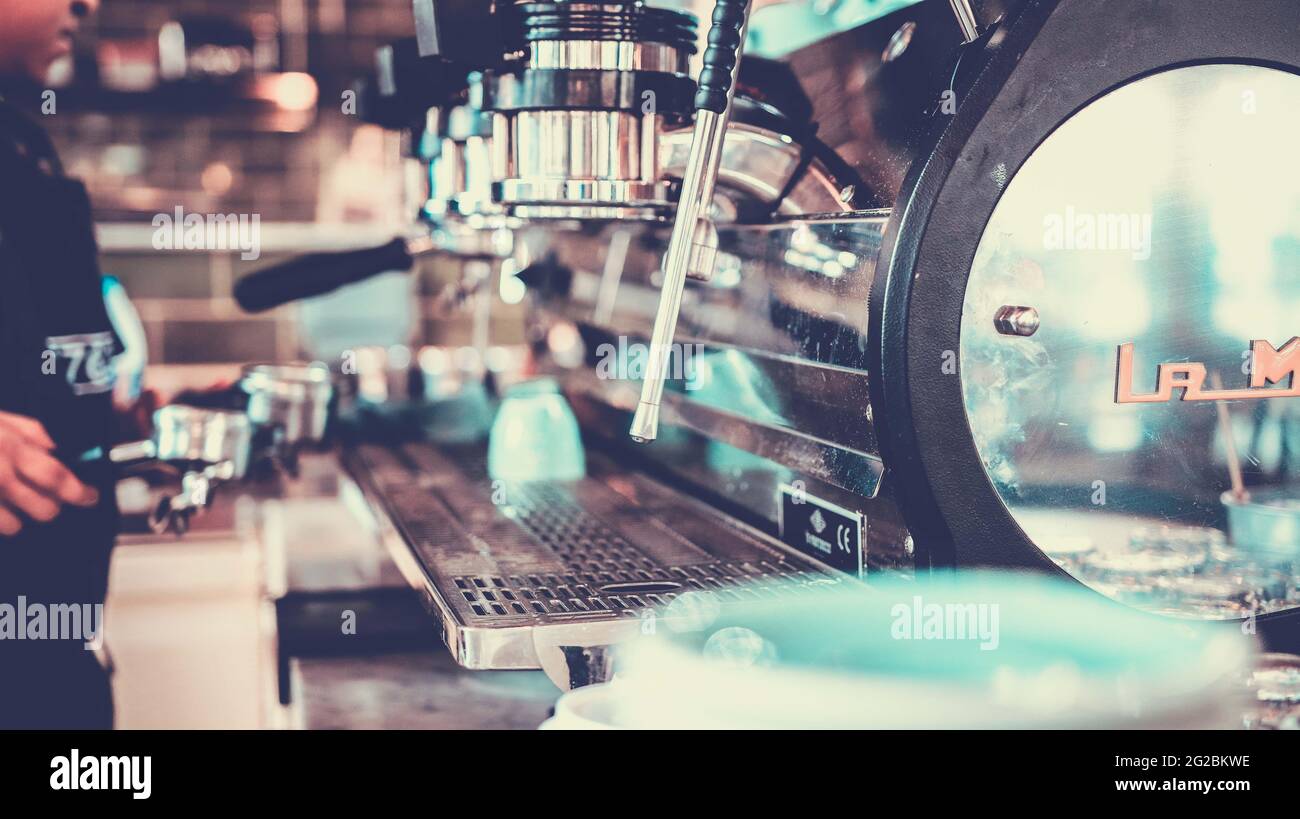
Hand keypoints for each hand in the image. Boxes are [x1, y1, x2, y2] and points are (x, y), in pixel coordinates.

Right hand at [0, 411, 98, 535]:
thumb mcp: (0, 419)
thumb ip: (32, 432)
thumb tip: (58, 448)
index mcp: (12, 448)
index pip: (59, 477)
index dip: (80, 492)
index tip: (90, 497)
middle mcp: (0, 475)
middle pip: (45, 508)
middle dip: (52, 506)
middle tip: (48, 498)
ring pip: (17, 525)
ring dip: (21, 517)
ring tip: (13, 502)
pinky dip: (0, 522)